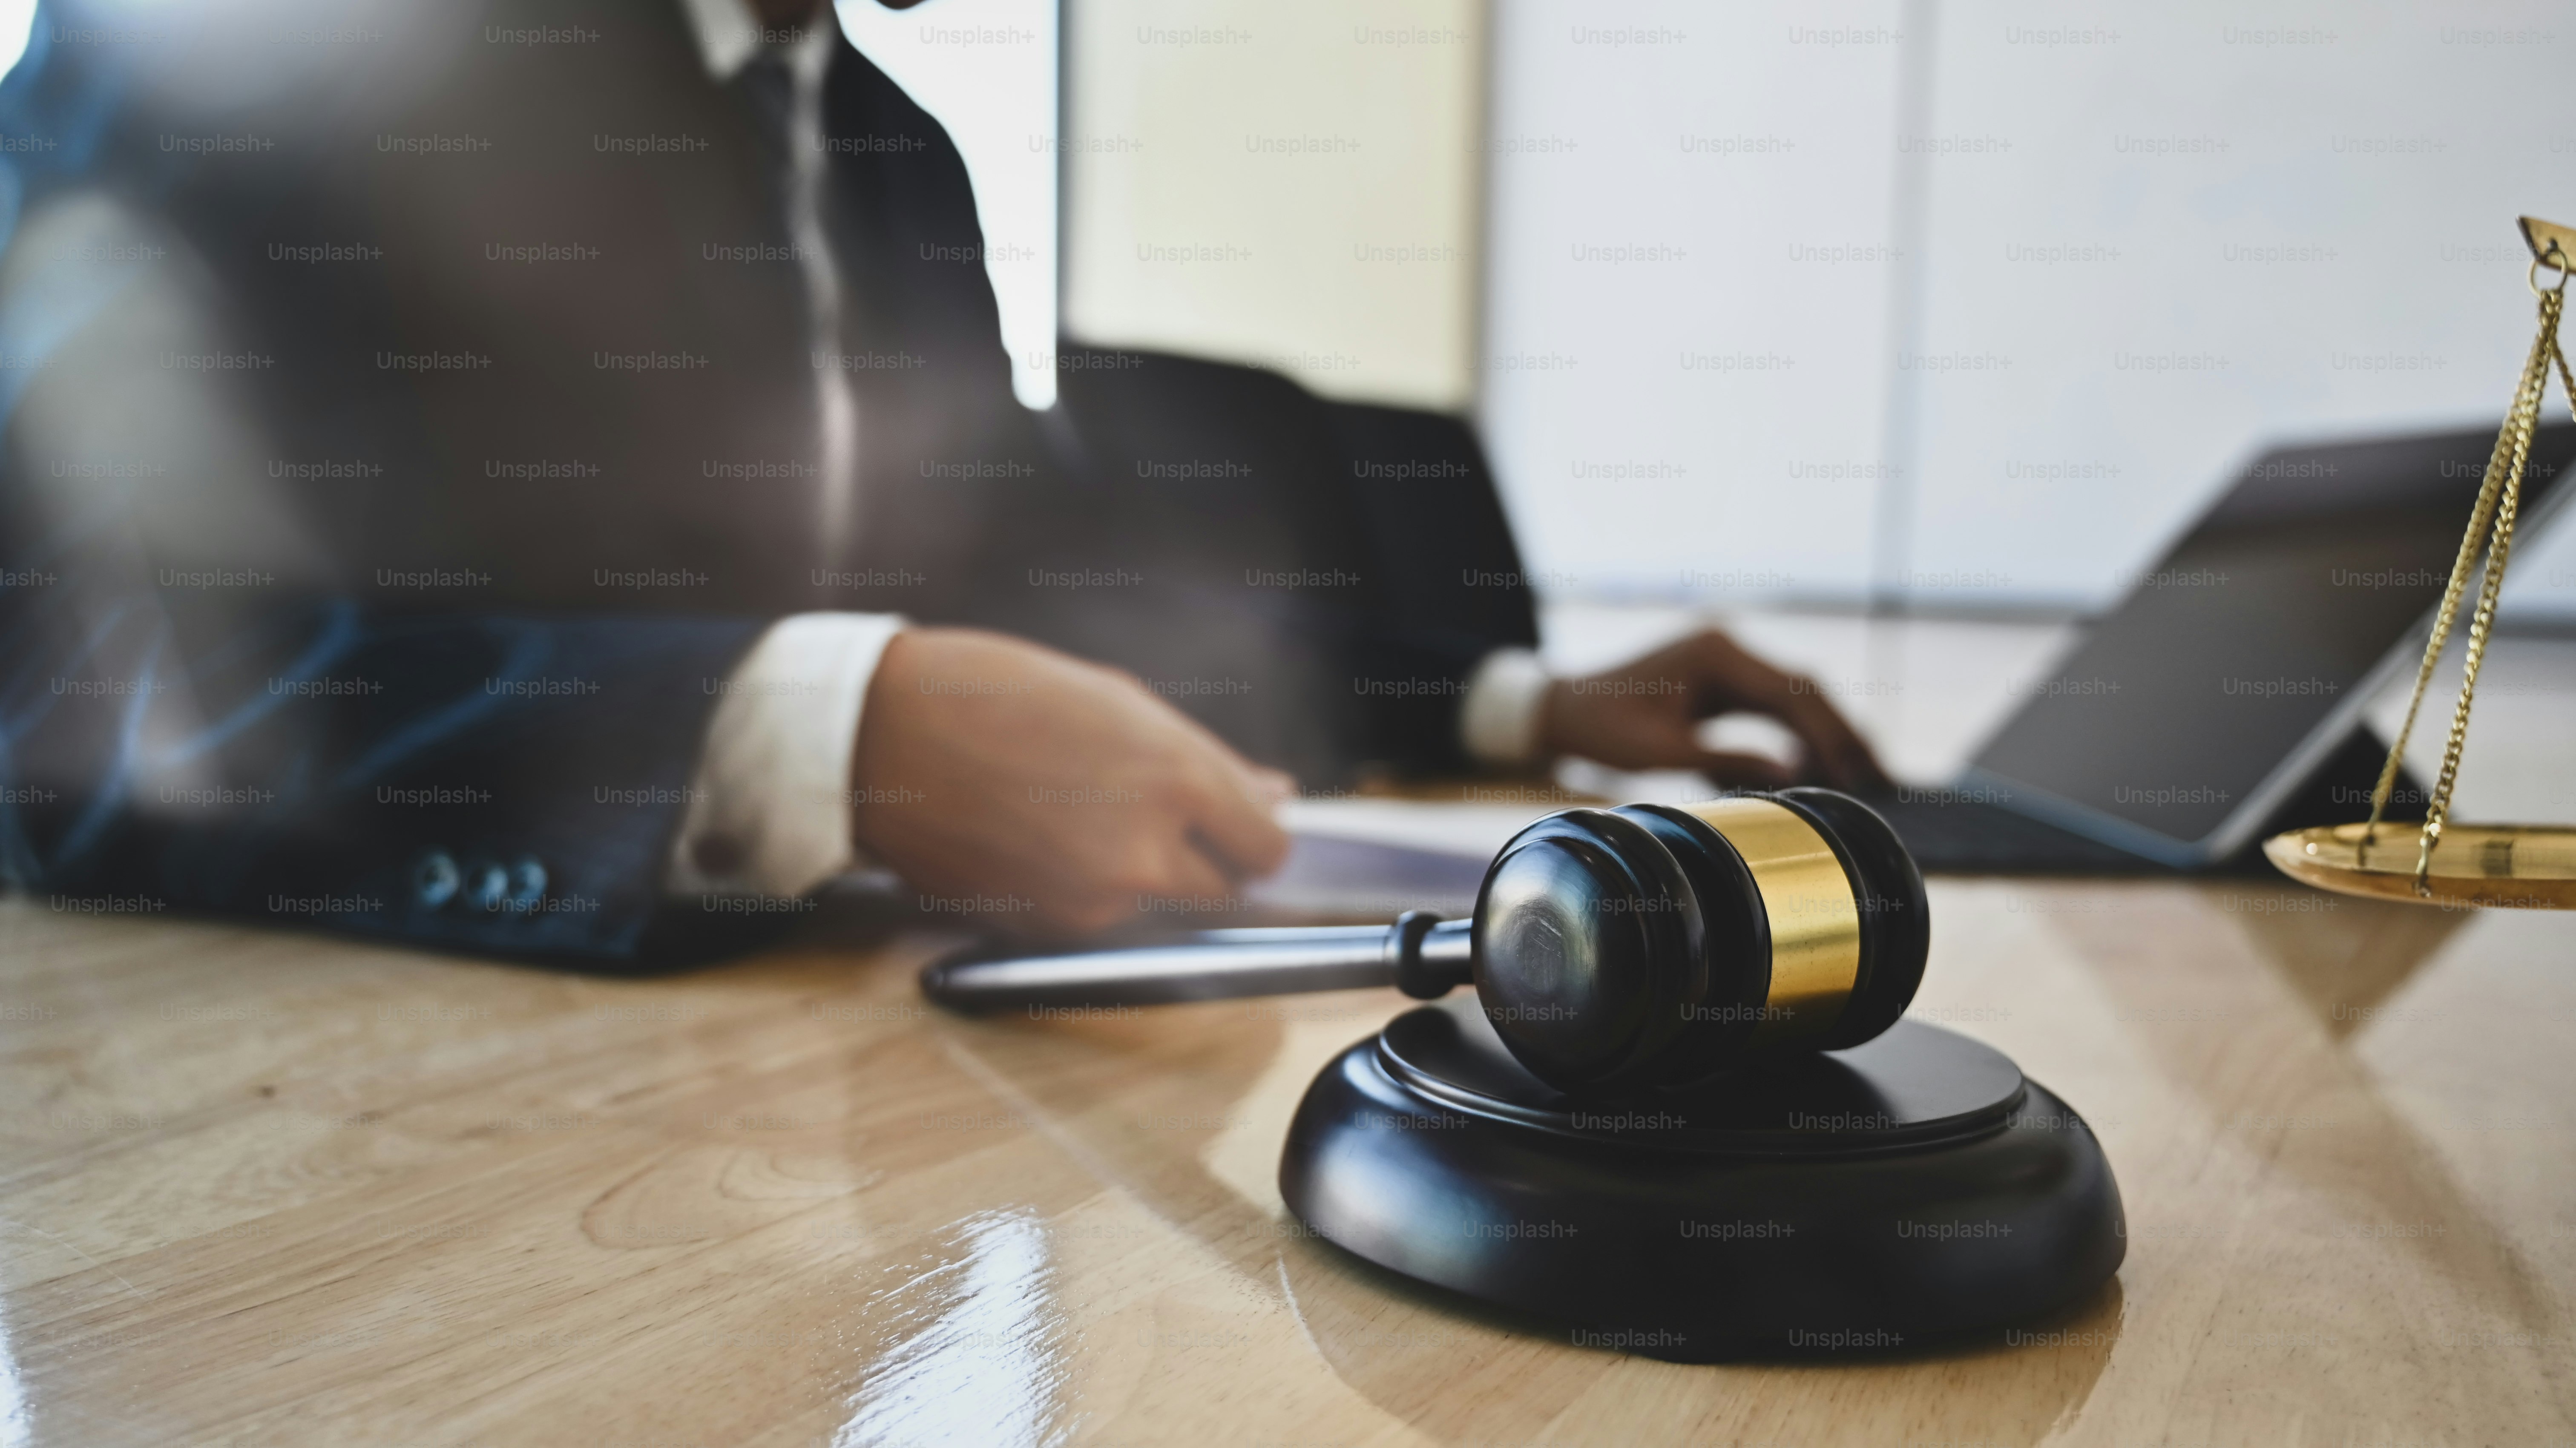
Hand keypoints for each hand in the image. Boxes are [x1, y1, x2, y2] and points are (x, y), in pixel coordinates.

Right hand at [849, 627, 1293, 935]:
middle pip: (1222, 890)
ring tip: (1071, 811)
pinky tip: (1037, 837)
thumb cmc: (992, 696)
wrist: (877, 738)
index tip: (1236, 824)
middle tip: (1149, 813)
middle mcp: (1145, 853)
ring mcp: (1093, 901)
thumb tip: (1277, 794)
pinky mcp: (1044, 931)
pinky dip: (1083, 889)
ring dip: (1136, 873)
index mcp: (1174, 777)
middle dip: (1202, 858)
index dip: (1255, 835)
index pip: (1267, 847)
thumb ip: (1208, 763)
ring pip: (1154, 906)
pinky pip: (1095, 919)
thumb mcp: (1116, 701)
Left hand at [1537, 628, 1890, 791]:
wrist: (1566, 709)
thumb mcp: (1662, 751)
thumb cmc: (1603, 728)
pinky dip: (1794, 738)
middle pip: (1803, 689)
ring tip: (1861, 778)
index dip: (1828, 733)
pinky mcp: (1721, 682)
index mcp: (1716, 653)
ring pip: (1792, 698)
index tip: (1856, 771)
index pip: (1791, 691)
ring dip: (1824, 736)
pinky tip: (1815, 770)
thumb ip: (1727, 760)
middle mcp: (1728, 648)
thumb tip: (1792, 775)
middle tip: (1879, 775)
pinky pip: (1770, 708)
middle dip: (1841, 732)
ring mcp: (1726, 662)